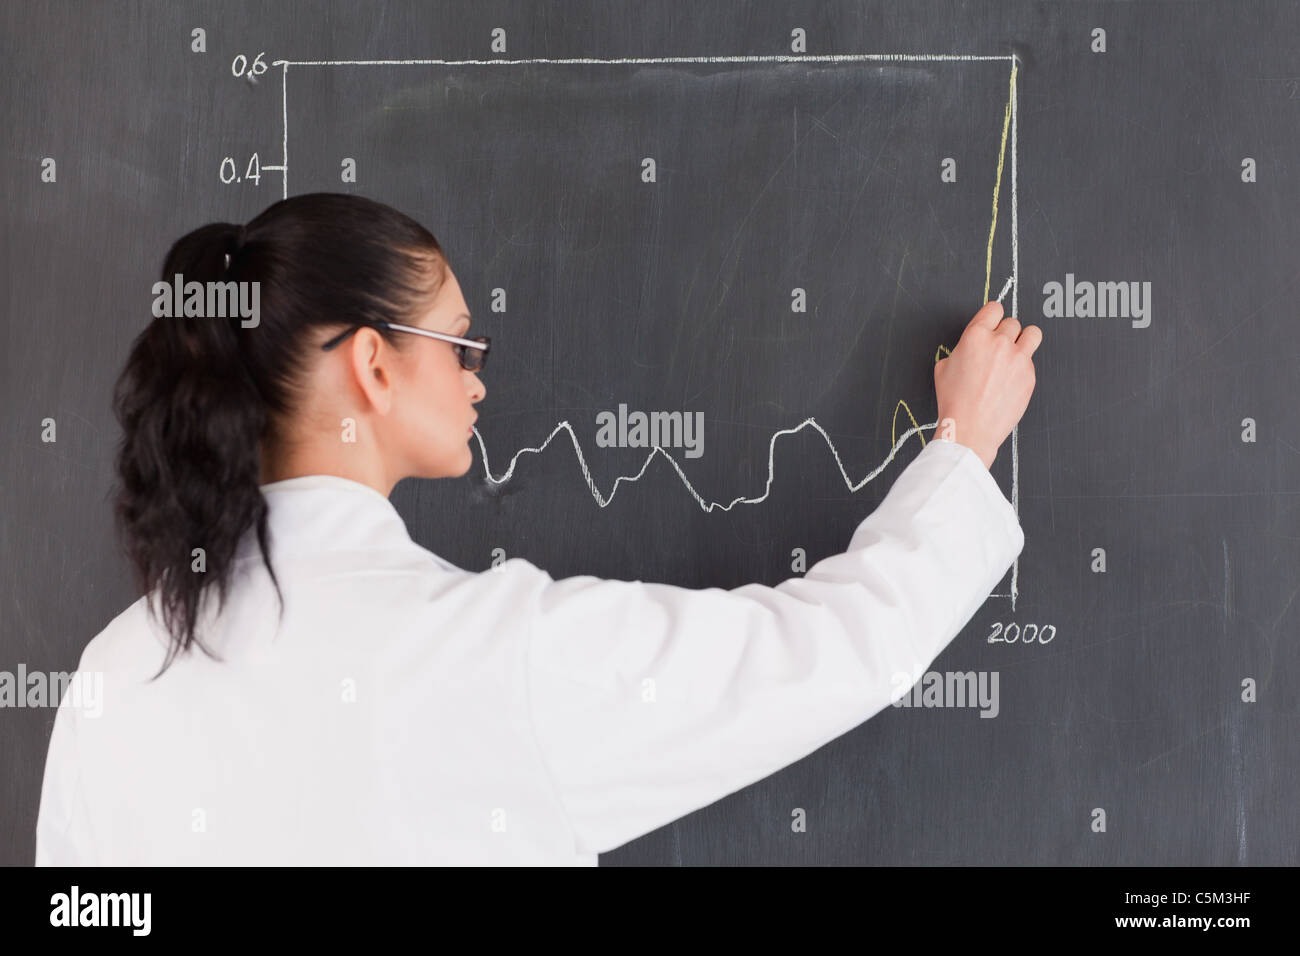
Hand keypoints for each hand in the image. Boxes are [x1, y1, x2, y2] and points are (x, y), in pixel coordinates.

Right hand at [933, 301, 1041, 469]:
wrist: (970, 428)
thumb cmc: (954, 401)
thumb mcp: (943, 368)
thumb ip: (961, 349)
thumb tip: (971, 348)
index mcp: (975, 336)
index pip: (994, 308)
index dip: (992, 316)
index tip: (991, 324)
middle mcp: (999, 343)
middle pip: (1012, 322)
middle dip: (1004, 333)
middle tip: (997, 348)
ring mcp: (1018, 359)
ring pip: (1032, 334)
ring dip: (1024, 339)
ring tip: (1015, 352)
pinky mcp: (1029, 375)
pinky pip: (1030, 361)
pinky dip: (1022, 368)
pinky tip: (1009, 382)